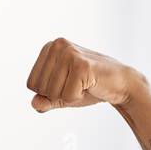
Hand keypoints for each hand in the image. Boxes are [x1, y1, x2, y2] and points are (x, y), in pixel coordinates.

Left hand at [25, 38, 143, 111]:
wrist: (118, 84)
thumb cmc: (88, 87)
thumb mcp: (60, 96)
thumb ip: (44, 101)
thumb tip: (34, 104)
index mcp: (48, 48)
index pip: (31, 84)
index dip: (48, 93)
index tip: (66, 83)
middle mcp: (57, 45)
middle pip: (40, 89)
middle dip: (58, 95)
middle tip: (77, 84)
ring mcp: (69, 53)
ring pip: (52, 93)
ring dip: (69, 96)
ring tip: (83, 84)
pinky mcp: (81, 65)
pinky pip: (67, 96)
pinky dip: (77, 98)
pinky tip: (90, 85)